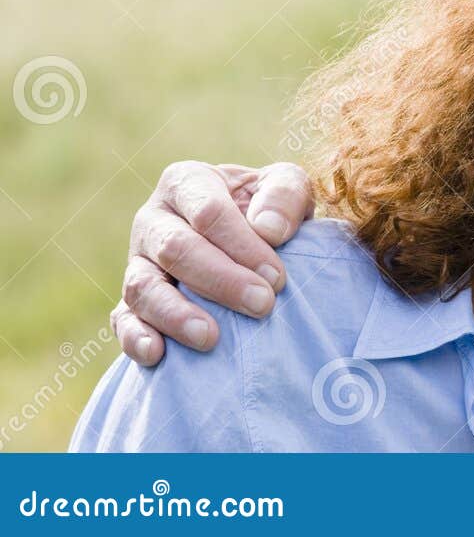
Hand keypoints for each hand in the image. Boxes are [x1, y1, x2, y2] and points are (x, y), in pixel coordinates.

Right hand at [112, 161, 314, 364]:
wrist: (253, 238)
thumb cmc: (269, 208)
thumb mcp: (287, 186)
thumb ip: (285, 195)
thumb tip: (269, 229)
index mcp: (187, 182)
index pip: (208, 212)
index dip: (242, 245)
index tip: (277, 277)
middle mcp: (153, 218)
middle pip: (176, 249)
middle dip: (221, 280)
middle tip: (262, 305)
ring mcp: (137, 261)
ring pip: (143, 286)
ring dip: (176, 314)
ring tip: (210, 338)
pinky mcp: (130, 300)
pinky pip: (123, 319)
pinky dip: (135, 337)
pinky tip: (156, 354)